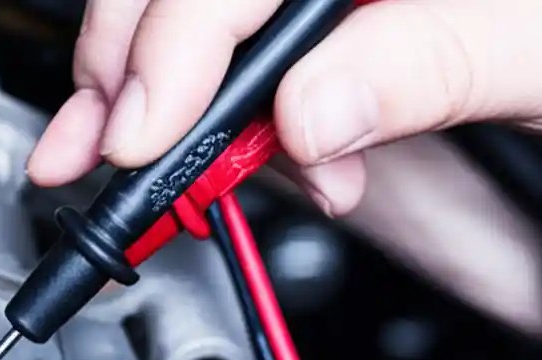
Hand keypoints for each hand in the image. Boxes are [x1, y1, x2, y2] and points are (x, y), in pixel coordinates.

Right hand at [28, 0, 541, 215]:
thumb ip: (438, 61)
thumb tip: (310, 110)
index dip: (173, 42)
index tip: (142, 134)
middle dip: (134, 65)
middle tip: (104, 146)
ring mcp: (342, 5)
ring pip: (205, 19)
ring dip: (159, 94)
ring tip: (149, 162)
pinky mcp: (343, 33)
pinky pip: (252, 59)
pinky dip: (218, 114)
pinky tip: (232, 155)